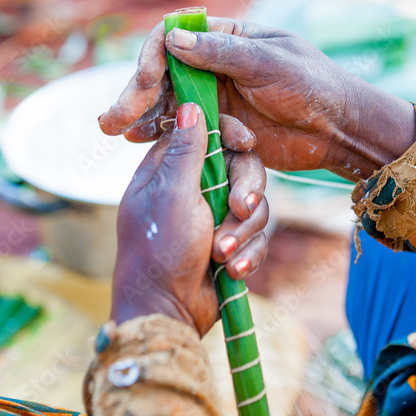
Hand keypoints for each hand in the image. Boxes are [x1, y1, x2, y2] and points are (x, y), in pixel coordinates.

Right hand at [99, 17, 415, 180]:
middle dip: (137, 93)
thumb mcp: (270, 64)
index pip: (175, 37)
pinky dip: (161, 133)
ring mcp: (217, 95)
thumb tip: (173, 38)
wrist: (339, 130)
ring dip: (142, 115)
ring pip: (168, 102)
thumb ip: (223, 52)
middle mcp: (215, 63)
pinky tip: (139, 142)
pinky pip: (185, 128)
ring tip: (116, 131)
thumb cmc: (313, 86)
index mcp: (227, 37)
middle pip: (164, 73)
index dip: (153, 58)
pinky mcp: (221, 125)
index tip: (146, 83)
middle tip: (112, 119)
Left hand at [110, 102, 269, 335]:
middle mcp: (191, 190)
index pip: (206, 135)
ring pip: (253, 206)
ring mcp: (212, 219)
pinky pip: (256, 237)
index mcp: (167, 170)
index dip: (229, 135)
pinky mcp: (230, 246)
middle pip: (239, 169)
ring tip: (222, 253)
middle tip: (238, 209)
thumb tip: (189, 103)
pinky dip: (247, 253)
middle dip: (242, 194)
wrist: (167, 312)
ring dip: (241, 231)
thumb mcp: (172, 192)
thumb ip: (186, 149)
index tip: (245, 141)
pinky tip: (233, 269)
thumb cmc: (160, 248)